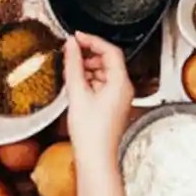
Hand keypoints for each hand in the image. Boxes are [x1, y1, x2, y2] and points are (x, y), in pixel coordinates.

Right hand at [63, 32, 132, 165]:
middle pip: (109, 61)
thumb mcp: (77, 93)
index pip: (110, 50)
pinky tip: (77, 84)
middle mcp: (124, 89)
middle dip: (89, 54)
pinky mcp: (113, 106)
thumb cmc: (91, 133)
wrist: (96, 158)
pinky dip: (90, 80)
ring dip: (89, 68)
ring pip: (105, 73)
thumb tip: (71, 45)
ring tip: (71, 68)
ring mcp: (120, 98)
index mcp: (120, 82)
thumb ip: (73, 65)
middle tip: (72, 51)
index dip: (93, 40)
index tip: (78, 36)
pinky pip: (103, 85)